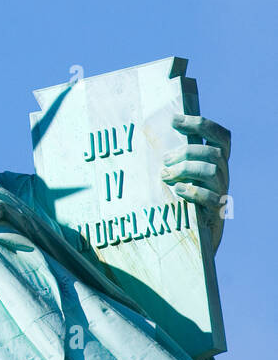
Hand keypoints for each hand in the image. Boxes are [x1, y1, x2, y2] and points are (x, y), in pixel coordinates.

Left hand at [165, 113, 229, 252]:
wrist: (189, 239)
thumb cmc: (175, 199)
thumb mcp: (174, 174)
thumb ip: (169, 157)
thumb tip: (138, 132)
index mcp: (214, 162)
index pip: (220, 136)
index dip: (201, 124)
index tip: (174, 120)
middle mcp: (221, 175)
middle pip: (214, 152)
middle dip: (187, 152)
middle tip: (165, 161)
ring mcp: (220, 194)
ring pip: (212, 171)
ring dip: (186, 170)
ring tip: (165, 176)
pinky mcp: (215, 214)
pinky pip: (211, 198)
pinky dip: (192, 191)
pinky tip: (177, 192)